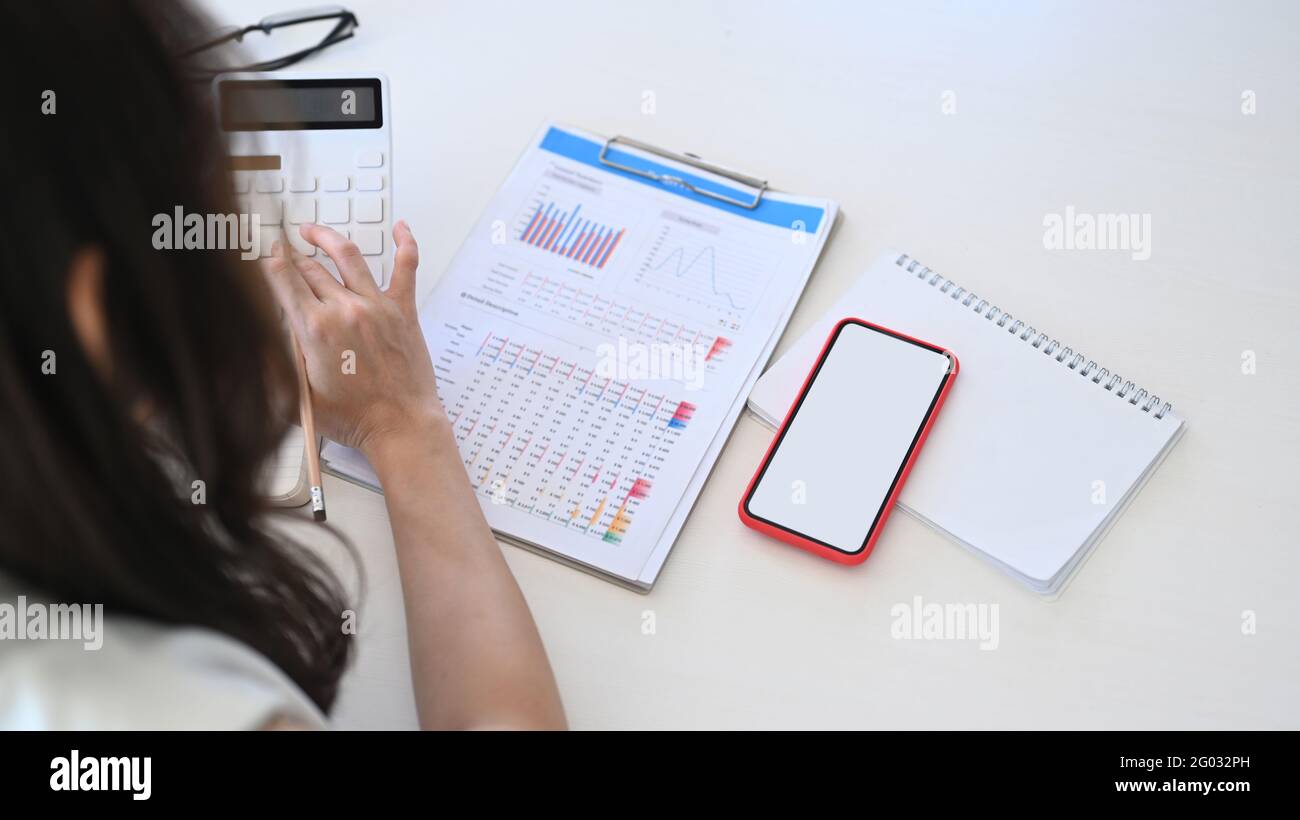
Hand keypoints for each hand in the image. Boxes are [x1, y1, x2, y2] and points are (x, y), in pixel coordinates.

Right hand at [261, 221, 446, 458]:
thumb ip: (273, 368)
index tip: (264, 253)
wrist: (400, 425)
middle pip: (310, 268)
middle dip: (293, 256)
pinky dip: (405, 243)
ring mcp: (376, 306)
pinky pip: (406, 267)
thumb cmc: (354, 418)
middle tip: (285, 249)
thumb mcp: (297, 399)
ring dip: (327, 238)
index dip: (270, 261)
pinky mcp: (403, 310)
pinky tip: (401, 228)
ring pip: (348, 256)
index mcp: (314, 329)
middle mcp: (344, 310)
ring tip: (314, 231)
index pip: (283, 279)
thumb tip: (256, 344)